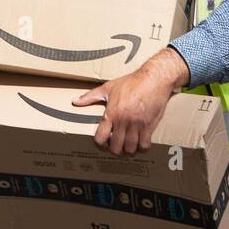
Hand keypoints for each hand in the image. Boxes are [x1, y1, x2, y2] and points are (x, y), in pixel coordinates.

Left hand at [72, 48, 190, 154]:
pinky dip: (142, 147)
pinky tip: (141, 143)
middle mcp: (123, 121)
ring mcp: (137, 124)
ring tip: (129, 146)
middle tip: (117, 147)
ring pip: (130, 148)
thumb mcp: (108, 87)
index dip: (101, 144)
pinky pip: (145, 144)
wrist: (153, 79)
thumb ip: (90, 96)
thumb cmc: (131, 82)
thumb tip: (75, 101)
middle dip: (115, 150)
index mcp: (111, 113)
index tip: (104, 143)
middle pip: (116, 147)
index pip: (101, 137)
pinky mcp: (149, 125)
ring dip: (129, 150)